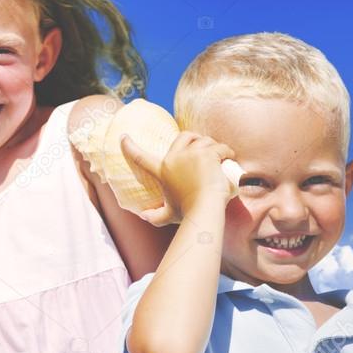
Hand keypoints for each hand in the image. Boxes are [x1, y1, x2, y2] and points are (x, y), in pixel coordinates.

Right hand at [121, 131, 236, 224]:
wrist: (204, 209)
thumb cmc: (188, 212)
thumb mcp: (169, 214)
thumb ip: (155, 216)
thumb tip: (143, 216)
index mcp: (163, 170)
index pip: (142, 158)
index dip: (130, 147)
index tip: (123, 137)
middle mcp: (175, 158)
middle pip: (184, 136)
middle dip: (195, 137)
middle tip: (204, 146)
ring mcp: (192, 154)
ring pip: (206, 140)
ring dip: (215, 147)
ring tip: (222, 159)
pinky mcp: (208, 154)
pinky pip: (220, 147)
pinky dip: (227, 152)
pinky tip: (229, 158)